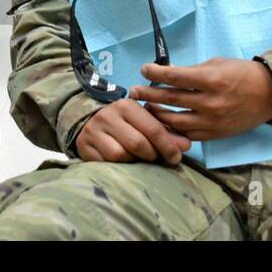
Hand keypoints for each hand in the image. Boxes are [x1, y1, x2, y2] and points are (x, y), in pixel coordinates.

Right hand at [74, 99, 191, 164]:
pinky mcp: (84, 147)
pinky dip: (119, 166)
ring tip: (139, 158)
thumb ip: (165, 131)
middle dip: (152, 155)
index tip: (176, 158)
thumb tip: (186, 146)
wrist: (88, 120)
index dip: (168, 146)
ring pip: (121, 155)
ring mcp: (94, 132)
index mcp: (126, 105)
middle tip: (158, 158)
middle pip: (138, 144)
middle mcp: (108, 116)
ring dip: (134, 161)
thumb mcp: (143, 119)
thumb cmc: (124, 122)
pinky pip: (106, 163)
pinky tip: (124, 162)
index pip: (152, 128)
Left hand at [131, 58, 271, 141]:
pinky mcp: (215, 134)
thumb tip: (168, 75)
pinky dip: (172, 130)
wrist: (268, 95)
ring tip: (145, 107)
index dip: (156, 73)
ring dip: (157, 113)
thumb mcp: (217, 64)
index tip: (143, 69)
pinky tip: (162, 124)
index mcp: (211, 80)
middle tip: (134, 91)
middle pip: (171, 99)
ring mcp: (212, 121)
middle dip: (149, 94)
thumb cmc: (242, 74)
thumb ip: (193, 72)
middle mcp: (210, 102)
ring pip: (175, 121)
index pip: (176, 77)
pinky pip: (187, 135)